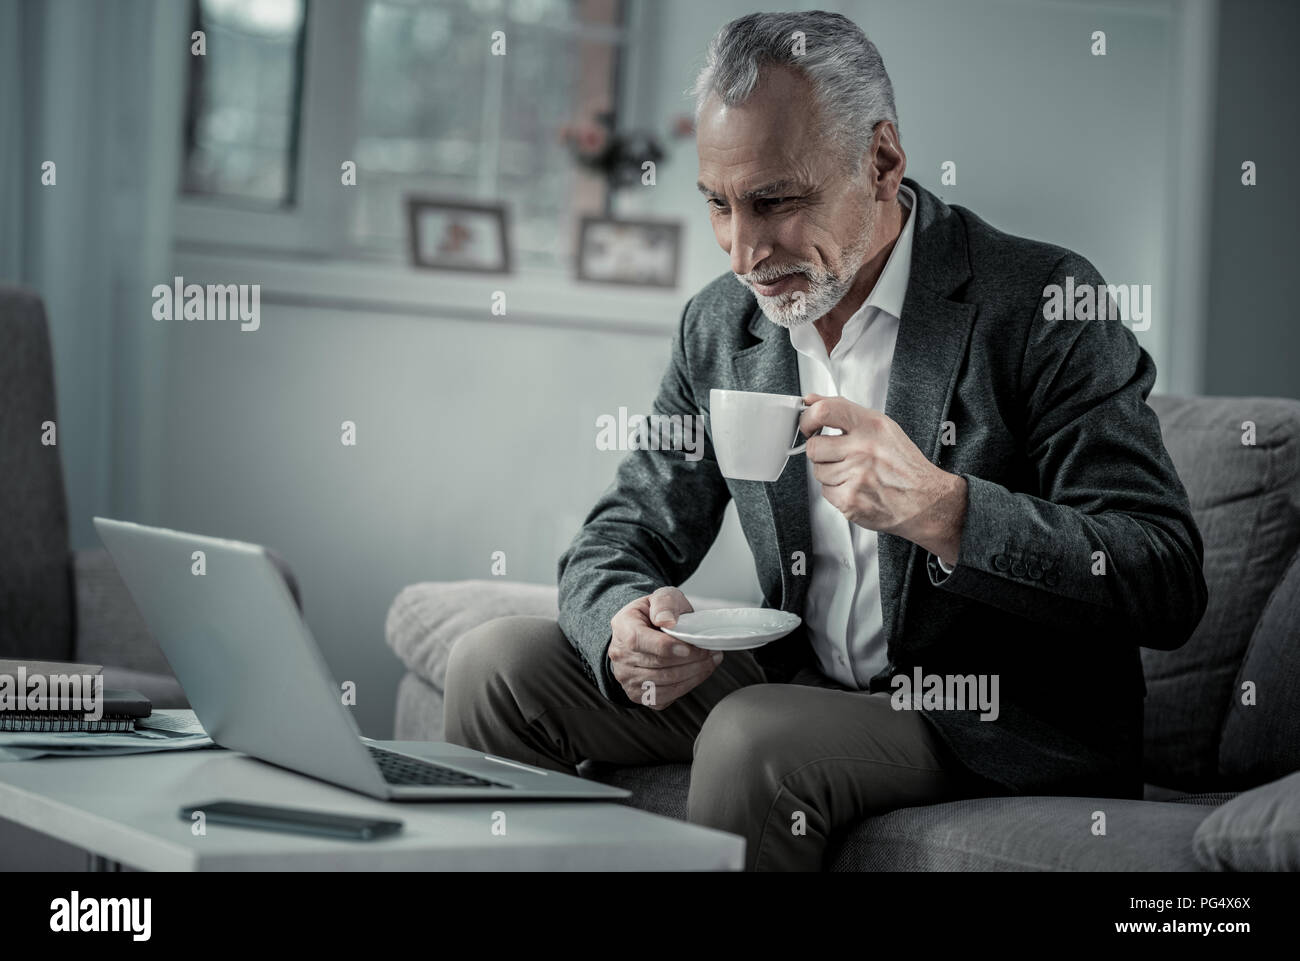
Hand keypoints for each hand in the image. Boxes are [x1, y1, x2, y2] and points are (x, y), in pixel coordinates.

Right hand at [608, 587, 722, 708]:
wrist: (645, 631)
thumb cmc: (656, 614)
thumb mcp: (662, 597)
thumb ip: (664, 604)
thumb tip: (667, 621)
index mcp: (623, 627)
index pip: (640, 641)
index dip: (668, 647)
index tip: (691, 648)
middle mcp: (620, 656)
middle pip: (657, 666)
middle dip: (691, 660)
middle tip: (712, 652)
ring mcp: (627, 678)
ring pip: (663, 683)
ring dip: (693, 674)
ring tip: (711, 661)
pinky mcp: (638, 694)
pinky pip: (665, 697)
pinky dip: (686, 686)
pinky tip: (699, 673)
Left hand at [800, 393, 966, 564]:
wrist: (925, 500)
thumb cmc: (904, 464)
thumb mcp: (882, 427)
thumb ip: (845, 411)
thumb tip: (812, 401)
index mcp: (871, 426)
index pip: (824, 411)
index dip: (807, 418)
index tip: (808, 424)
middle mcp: (863, 449)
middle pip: (814, 447)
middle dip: (820, 452)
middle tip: (835, 455)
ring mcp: (856, 476)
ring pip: (818, 471)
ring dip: (830, 473)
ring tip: (854, 473)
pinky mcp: (850, 500)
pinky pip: (825, 491)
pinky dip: (836, 491)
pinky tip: (856, 487)